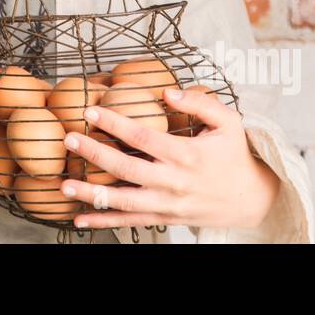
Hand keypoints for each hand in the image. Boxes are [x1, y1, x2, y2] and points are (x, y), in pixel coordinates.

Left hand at [60, 86, 281, 230]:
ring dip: (91, 195)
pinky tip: (77, 219)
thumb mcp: (229, 122)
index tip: (91, 110)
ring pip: (124, 202)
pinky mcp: (165, 219)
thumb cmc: (235, 155)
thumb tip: (166, 92)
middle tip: (69, 139)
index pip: (144, 137)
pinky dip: (103, 222)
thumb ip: (199, 103)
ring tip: (63, 185)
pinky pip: (130, 222)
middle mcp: (174, 182)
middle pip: (127, 169)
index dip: (116, 124)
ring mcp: (168, 205)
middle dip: (95, 154)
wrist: (251, 200)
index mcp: (187, 155)